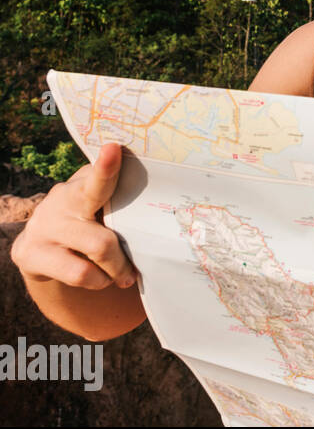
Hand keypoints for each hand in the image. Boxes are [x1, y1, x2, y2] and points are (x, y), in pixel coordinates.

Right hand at [11, 143, 138, 290]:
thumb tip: (167, 213)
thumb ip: (124, 206)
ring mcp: (45, 225)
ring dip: (118, 266)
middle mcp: (62, 198)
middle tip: (141, 260)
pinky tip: (101, 279)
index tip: (114, 149)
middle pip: (96, 204)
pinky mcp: (31, 253)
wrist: (39, 253)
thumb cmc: (88, 227)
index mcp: (84, 185)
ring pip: (99, 246)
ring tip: (123, 274)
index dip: (106, 165)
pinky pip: (80, 272)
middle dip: (127, 222)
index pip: (98, 174)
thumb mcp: (102, 211)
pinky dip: (99, 280)